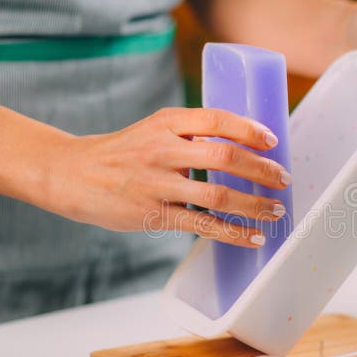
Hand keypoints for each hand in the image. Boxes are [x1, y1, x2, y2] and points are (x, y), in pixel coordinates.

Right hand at [44, 108, 290, 246]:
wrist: (73, 174)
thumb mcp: (153, 129)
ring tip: (276, 210)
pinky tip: (253, 237)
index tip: (273, 141)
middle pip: (225, 156)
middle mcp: (164, 148)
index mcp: (167, 122)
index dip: (250, 129)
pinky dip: (233, 232)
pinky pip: (203, 224)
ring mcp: (158, 183)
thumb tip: (243, 146)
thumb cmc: (123, 152)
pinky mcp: (153, 214)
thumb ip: (191, 133)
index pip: (217, 119)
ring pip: (219, 193)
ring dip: (255, 204)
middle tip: (283, 179)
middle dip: (262, 170)